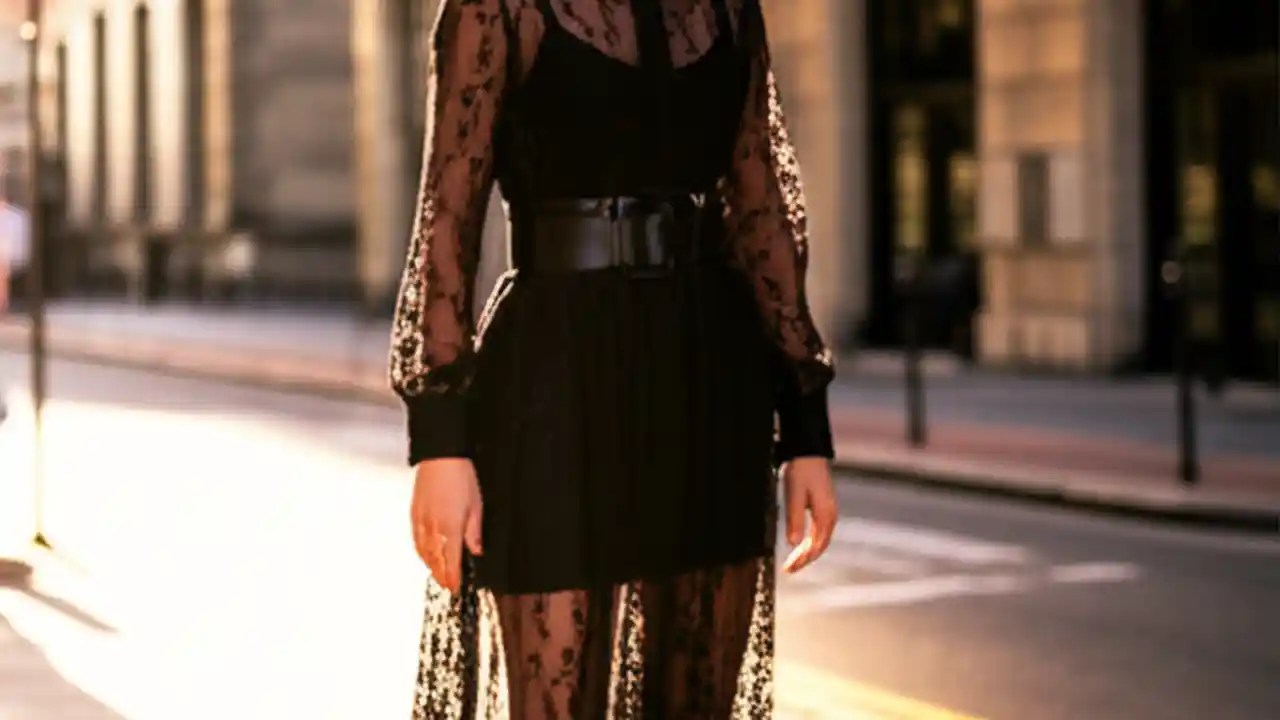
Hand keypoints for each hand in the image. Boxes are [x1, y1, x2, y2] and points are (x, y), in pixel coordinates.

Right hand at [410, 457, 482, 592]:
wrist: (440, 458)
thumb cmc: (460, 478)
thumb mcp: (476, 506)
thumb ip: (474, 532)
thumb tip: (476, 551)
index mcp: (450, 528)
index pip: (451, 561)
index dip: (453, 577)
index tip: (456, 588)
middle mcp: (433, 529)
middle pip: (435, 560)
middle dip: (442, 575)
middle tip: (447, 586)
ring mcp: (421, 522)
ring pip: (424, 552)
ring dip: (431, 566)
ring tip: (438, 575)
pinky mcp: (414, 513)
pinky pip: (416, 539)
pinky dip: (420, 552)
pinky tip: (425, 555)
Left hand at [781, 456, 837, 573]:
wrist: (808, 452)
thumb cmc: (801, 471)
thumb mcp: (794, 495)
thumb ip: (794, 519)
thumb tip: (792, 544)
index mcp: (826, 516)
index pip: (816, 547)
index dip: (803, 560)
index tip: (789, 569)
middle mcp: (831, 516)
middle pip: (820, 546)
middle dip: (805, 559)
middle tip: (789, 569)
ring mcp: (829, 512)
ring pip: (820, 540)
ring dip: (808, 552)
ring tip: (794, 562)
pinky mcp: (824, 507)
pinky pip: (819, 531)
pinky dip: (810, 542)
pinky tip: (801, 545)